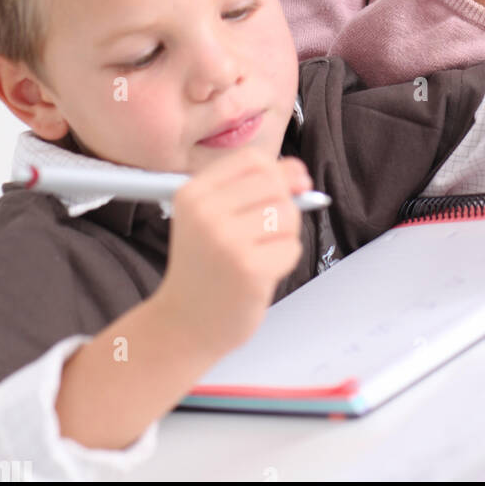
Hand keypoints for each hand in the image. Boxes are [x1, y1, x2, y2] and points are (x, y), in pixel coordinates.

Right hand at [155, 147, 311, 358]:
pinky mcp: (249, 269)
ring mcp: (227, 241)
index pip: (253, 159)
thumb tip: (300, 172)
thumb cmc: (205, 269)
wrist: (185, 325)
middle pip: (274, 184)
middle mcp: (206, 213)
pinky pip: (292, 248)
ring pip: (287, 214)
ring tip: (260, 253)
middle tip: (264, 234)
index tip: (284, 190)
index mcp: (193, 193)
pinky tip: (260, 273)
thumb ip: (255, 187)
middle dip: (283, 206)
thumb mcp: (214, 217)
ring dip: (285, 234)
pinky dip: (284, 260)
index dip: (277, 172)